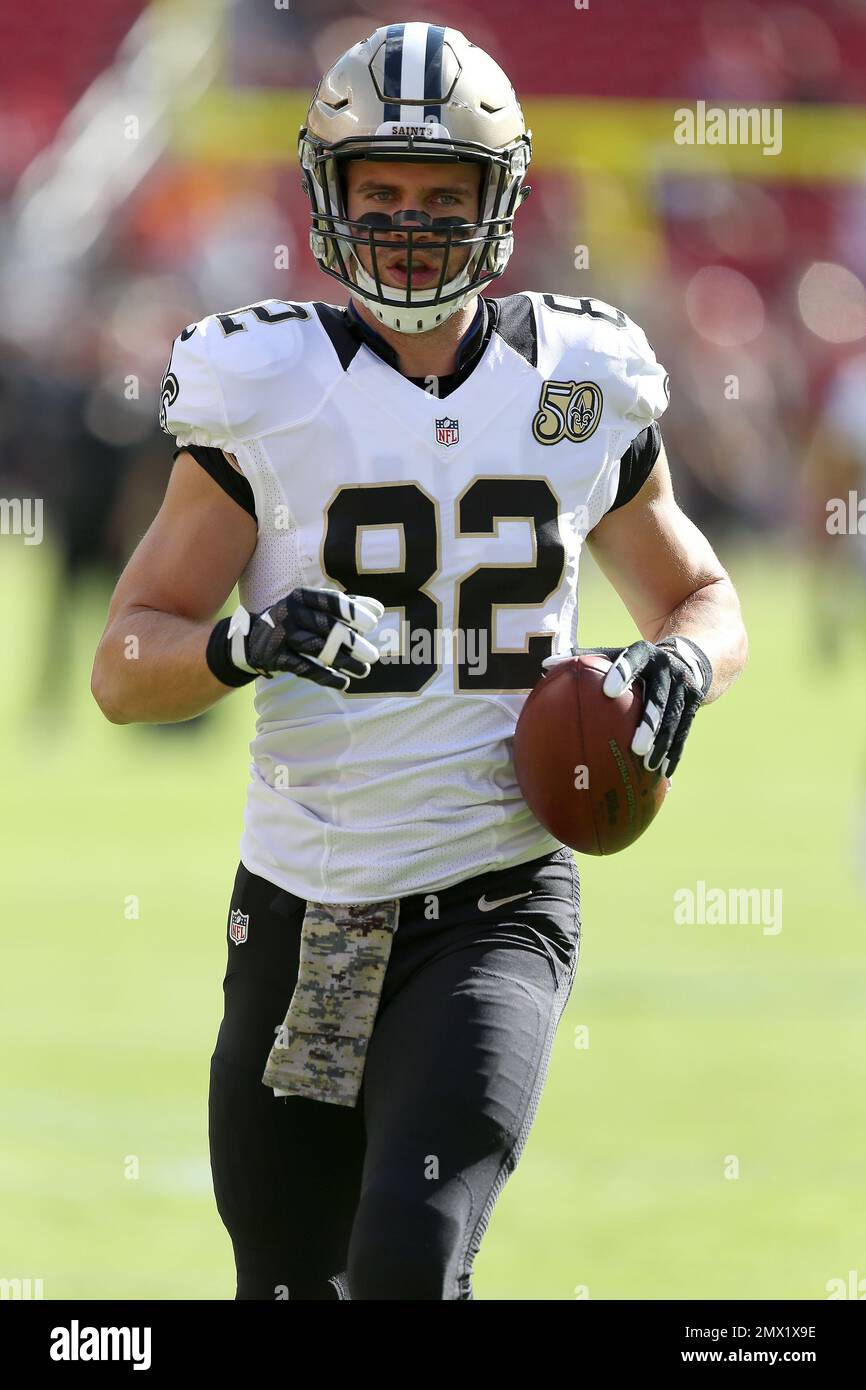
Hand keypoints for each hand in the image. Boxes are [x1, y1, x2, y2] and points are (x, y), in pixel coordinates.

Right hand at [227, 587, 384, 691]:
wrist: (254, 640)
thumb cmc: (295, 621)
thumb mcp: (313, 607)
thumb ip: (344, 606)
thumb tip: (378, 609)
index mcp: (302, 596)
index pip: (331, 601)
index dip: (353, 612)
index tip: (374, 623)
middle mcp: (290, 612)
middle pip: (327, 627)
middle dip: (353, 642)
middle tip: (374, 655)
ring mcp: (281, 635)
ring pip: (317, 649)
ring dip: (343, 662)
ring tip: (363, 671)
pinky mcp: (276, 657)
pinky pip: (304, 668)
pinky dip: (325, 677)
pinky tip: (343, 683)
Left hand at [542, 636, 711, 776]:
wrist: (688, 657)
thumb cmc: (637, 661)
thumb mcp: (616, 653)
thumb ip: (586, 658)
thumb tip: (545, 665)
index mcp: (645, 654)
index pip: (633, 660)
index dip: (623, 673)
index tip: (608, 691)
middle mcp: (667, 669)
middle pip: (659, 697)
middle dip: (650, 722)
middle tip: (636, 747)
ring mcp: (683, 688)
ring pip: (674, 719)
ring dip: (664, 744)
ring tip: (650, 767)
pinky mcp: (693, 705)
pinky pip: (683, 732)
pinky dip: (674, 752)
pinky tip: (665, 773)